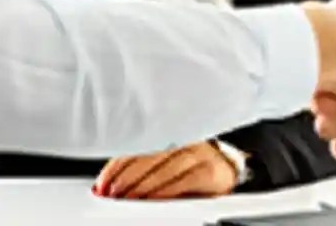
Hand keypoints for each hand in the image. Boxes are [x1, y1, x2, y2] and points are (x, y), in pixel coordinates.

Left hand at [92, 141, 237, 199]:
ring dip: (142, 185)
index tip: (102, 184)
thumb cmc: (194, 171)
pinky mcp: (212, 171)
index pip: (137, 147)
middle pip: (149, 156)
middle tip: (110, 194)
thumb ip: (143, 170)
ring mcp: (200, 153)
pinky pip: (186, 179)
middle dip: (126, 177)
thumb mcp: (166, 166)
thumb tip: (107, 186)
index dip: (117, 166)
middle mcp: (185, 139)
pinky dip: (167, 190)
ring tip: (125, 199)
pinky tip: (153, 200)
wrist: (233, 174)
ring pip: (166, 167)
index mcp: (170, 135)